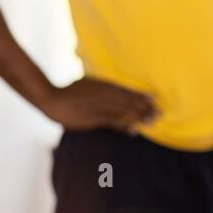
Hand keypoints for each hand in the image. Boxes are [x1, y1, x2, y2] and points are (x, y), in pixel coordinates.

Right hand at [40, 78, 158, 134]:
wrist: (53, 100)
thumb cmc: (70, 91)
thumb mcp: (88, 82)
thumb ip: (101, 85)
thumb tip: (110, 86)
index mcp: (105, 86)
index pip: (127, 91)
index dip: (141, 95)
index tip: (155, 98)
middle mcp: (106, 95)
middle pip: (130, 102)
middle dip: (146, 107)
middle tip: (160, 112)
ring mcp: (101, 107)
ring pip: (125, 112)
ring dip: (140, 117)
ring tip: (153, 121)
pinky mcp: (95, 118)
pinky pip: (113, 123)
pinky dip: (125, 126)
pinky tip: (135, 130)